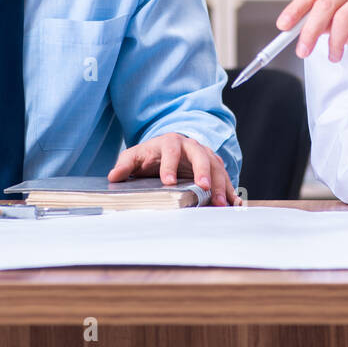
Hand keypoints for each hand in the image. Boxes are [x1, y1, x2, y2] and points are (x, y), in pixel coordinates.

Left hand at [108, 133, 238, 206]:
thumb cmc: (150, 154)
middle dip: (203, 171)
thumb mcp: (134, 156)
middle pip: (200, 155)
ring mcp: (205, 155)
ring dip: (220, 184)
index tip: (169, 182)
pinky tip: (234, 203)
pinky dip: (230, 190)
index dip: (170, 166)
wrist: (167, 149)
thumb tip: (113, 176)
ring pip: (216, 166)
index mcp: (169, 142)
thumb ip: (125, 165)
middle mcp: (191, 146)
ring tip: (220, 203)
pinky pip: (225, 177)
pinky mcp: (214, 167)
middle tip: (204, 187)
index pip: (170, 151)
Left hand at [276, 0, 347, 82]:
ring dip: (335, 43)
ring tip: (335, 56)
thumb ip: (322, 21)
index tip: (283, 27)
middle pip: (325, 4)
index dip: (295, 10)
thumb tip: (296, 30)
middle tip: (303, 52)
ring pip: (344, 17)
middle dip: (310, 31)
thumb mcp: (342, 23)